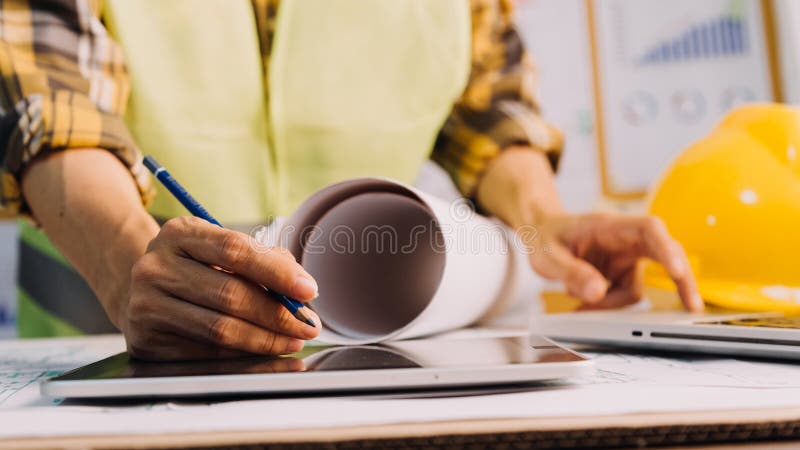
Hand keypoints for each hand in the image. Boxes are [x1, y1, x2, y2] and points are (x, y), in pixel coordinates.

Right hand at [123, 216, 320, 359]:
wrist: (139, 290)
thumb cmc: (196, 267)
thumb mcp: (220, 249)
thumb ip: (262, 260)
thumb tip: (302, 290)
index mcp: (179, 233)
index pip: (235, 250)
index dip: (276, 272)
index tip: (310, 290)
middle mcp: (155, 266)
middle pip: (230, 294)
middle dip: (278, 314)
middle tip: (308, 324)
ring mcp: (145, 304)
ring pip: (220, 329)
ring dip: (266, 340)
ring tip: (294, 340)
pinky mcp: (145, 340)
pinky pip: (206, 353)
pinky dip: (242, 355)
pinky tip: (264, 351)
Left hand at [528, 212, 702, 310]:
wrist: (541, 235)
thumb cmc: (546, 237)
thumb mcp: (547, 256)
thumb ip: (570, 272)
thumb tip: (597, 292)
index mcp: (610, 226)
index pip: (649, 230)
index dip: (667, 249)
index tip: (677, 270)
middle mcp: (625, 241)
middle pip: (666, 255)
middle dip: (681, 281)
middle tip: (692, 308)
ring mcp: (626, 259)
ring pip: (637, 289)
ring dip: (613, 304)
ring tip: (580, 303)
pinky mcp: (622, 275)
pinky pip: (624, 297)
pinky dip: (607, 306)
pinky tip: (585, 302)